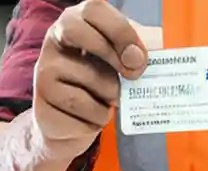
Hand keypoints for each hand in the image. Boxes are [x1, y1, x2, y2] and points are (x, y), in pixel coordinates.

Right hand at [32, 0, 146, 161]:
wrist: (69, 123)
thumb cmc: (99, 82)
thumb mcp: (120, 57)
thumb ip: (141, 47)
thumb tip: (165, 47)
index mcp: (75, 22)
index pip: (93, 10)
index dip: (120, 30)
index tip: (139, 57)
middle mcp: (54, 42)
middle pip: (82, 35)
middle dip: (114, 56)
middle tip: (134, 76)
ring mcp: (44, 73)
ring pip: (91, 83)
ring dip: (111, 98)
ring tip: (108, 101)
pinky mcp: (42, 106)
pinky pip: (83, 114)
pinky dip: (98, 120)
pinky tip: (92, 117)